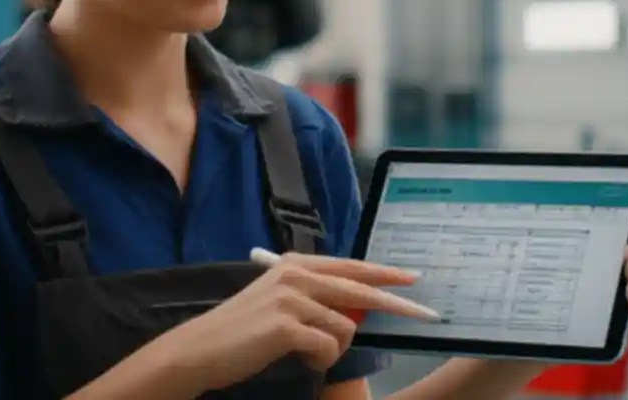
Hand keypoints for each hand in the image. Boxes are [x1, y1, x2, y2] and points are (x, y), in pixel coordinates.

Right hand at [141, 255, 424, 394]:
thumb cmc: (242, 332)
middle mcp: (296, 275)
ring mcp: (291, 299)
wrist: (201, 350)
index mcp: (296, 265)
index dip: (385, 274)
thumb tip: (357, 311)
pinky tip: (298, 360)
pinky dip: (319, 361)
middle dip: (397, 305)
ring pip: (344, 328)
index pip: (351, 267)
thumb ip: (315, 300)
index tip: (413, 279)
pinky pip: (327, 348)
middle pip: (361, 289)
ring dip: (333, 350)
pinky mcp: (287, 326)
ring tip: (306, 355)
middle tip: (426, 315)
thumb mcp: (280, 303)